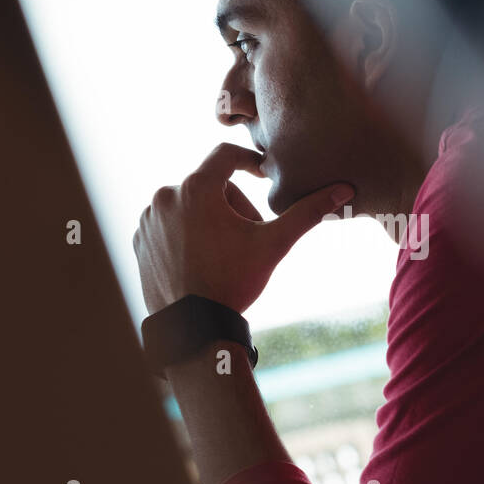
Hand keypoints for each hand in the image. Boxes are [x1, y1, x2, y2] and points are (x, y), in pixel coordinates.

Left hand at [133, 143, 353, 314]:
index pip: (225, 155)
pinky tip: (200, 260)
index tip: (262, 175)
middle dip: (232, 206)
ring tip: (224, 252)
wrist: (193, 328)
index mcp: (196, 188)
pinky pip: (168, 225)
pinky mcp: (139, 240)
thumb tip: (344, 190)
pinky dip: (186, 234)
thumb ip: (307, 212)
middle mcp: (165, 197)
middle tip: (249, 236)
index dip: (249, 162)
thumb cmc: (234, 282)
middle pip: (209, 186)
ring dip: (208, 219)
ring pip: (188, 205)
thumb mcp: (274, 244)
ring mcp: (149, 220)